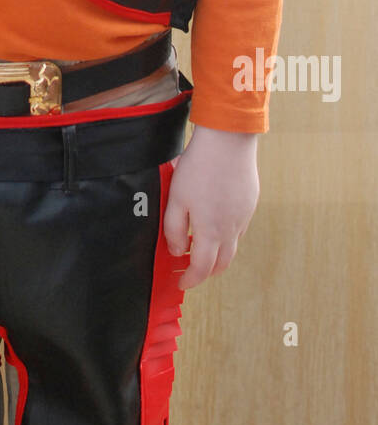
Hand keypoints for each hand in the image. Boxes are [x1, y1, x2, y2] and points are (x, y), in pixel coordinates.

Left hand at [164, 125, 259, 288]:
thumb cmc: (199, 167)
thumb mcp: (176, 199)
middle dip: (206, 272)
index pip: (202, 268)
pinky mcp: (250, 203)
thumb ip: (174, 229)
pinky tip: (216, 222)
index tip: (181, 283)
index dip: (191, 280)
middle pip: (222, 263)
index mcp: (211, 231)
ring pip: (233, 246)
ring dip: (218, 254)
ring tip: (201, 247)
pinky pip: (239, 228)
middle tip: (192, 270)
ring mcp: (243, 216)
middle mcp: (231, 229)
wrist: (228, 141)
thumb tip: (177, 251)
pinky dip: (228, 236)